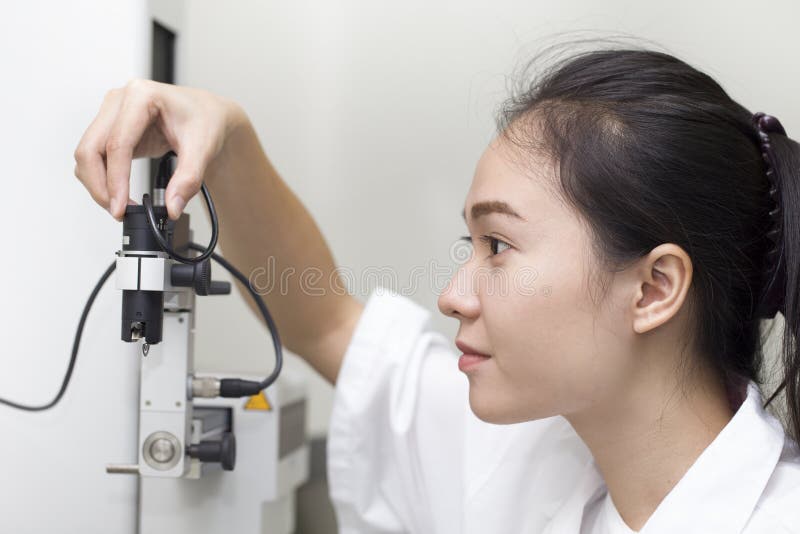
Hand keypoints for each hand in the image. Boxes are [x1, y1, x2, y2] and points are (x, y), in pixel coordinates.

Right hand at [74, 79, 245, 219]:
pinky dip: (103, 178)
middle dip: (100, 186)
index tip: (119, 208)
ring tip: (121, 205)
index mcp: (141, 95)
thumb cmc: (206, 120)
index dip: (115, 180)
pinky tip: (119, 193)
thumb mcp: (203, 148)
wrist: (208, 114)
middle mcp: (120, 100)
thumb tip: (172, 207)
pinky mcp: (111, 127)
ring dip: (98, 184)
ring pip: (87, 154)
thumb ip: (188, 179)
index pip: (117, 144)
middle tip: (118, 212)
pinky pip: (95, 156)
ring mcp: (111, 113)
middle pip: (90, 148)